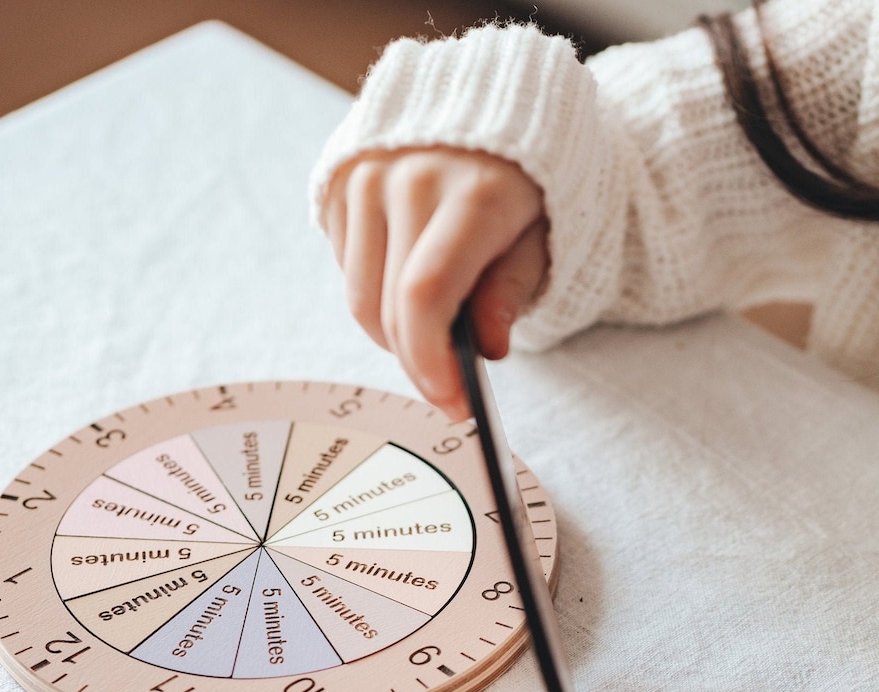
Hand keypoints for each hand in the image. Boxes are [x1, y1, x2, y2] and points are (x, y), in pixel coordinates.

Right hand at [323, 147, 548, 420]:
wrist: (489, 104)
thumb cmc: (526, 183)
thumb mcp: (540, 239)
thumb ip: (510, 293)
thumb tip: (488, 350)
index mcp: (473, 192)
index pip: (426, 296)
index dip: (431, 361)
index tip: (451, 402)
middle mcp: (410, 176)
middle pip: (390, 309)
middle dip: (419, 364)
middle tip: (449, 390)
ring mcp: (366, 173)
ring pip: (360, 299)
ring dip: (395, 336)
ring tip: (435, 331)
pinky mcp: (338, 180)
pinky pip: (347, 270)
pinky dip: (376, 296)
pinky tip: (408, 281)